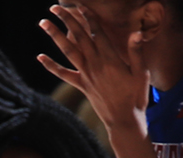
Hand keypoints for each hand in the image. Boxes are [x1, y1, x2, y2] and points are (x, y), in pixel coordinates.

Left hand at [38, 4, 150, 135]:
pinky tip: (40, 57)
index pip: (98, 33)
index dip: (89, 17)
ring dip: (54, 36)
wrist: (124, 121)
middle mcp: (95, 65)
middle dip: (67, 20)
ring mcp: (86, 75)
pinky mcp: (81, 85)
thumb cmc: (136, 97)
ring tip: (43, 22)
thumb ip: (137, 52)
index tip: (81, 5)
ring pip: (68, 51)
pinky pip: (63, 74)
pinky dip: (51, 66)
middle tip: (55, 7)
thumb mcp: (142, 74)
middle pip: (79, 37)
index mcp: (111, 59)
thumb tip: (136, 32)